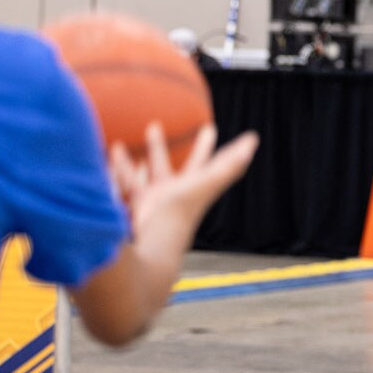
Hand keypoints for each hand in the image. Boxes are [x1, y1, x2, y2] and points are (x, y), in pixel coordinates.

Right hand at [112, 122, 258, 244]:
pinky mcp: (141, 206)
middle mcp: (181, 191)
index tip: (231, 134)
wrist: (153, 244)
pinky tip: (120, 155)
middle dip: (192, 146)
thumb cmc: (180, 212)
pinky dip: (126, 168)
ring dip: (155, 150)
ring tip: (152, 127)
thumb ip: (228, 165)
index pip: (217, 163)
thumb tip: (252, 142)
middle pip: (190, 163)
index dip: (224, 149)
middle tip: (201, 128)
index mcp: (198, 185)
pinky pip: (133, 182)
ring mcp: (160, 199)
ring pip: (157, 169)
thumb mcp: (206, 182)